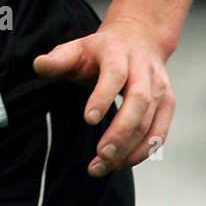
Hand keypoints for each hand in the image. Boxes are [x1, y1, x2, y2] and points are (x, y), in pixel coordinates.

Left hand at [33, 18, 174, 176]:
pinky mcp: (167, 102)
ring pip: (150, 121)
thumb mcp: (76, 49)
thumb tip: (38, 65)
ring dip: (129, 149)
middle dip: (120, 132)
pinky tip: (122, 162)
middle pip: (139, 101)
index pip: (114, 74)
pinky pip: (159, 132)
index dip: (103, 96)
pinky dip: (143, 152)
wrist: (137, 40)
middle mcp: (142, 68)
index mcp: (117, 52)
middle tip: (100, 154)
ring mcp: (158, 86)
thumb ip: (57, 60)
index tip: (88, 120)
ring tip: (104, 165)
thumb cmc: (99, 51)